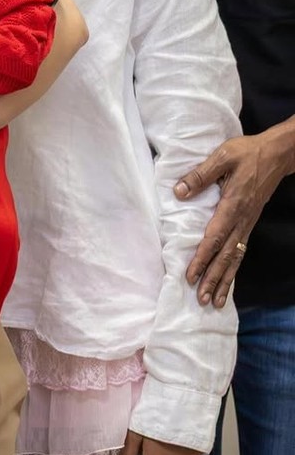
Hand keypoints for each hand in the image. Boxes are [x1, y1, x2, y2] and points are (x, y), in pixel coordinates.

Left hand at [175, 125, 293, 306]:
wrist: (276, 154)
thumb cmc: (247, 153)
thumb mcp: (222, 157)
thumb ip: (200, 175)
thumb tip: (179, 192)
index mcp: (233, 205)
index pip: (215, 237)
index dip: (202, 257)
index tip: (191, 275)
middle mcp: (242, 220)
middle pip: (226, 255)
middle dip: (213, 278)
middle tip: (201, 299)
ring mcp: (247, 223)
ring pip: (235, 257)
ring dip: (224, 280)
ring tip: (213, 301)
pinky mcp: (249, 222)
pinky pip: (241, 251)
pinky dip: (233, 268)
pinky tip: (227, 280)